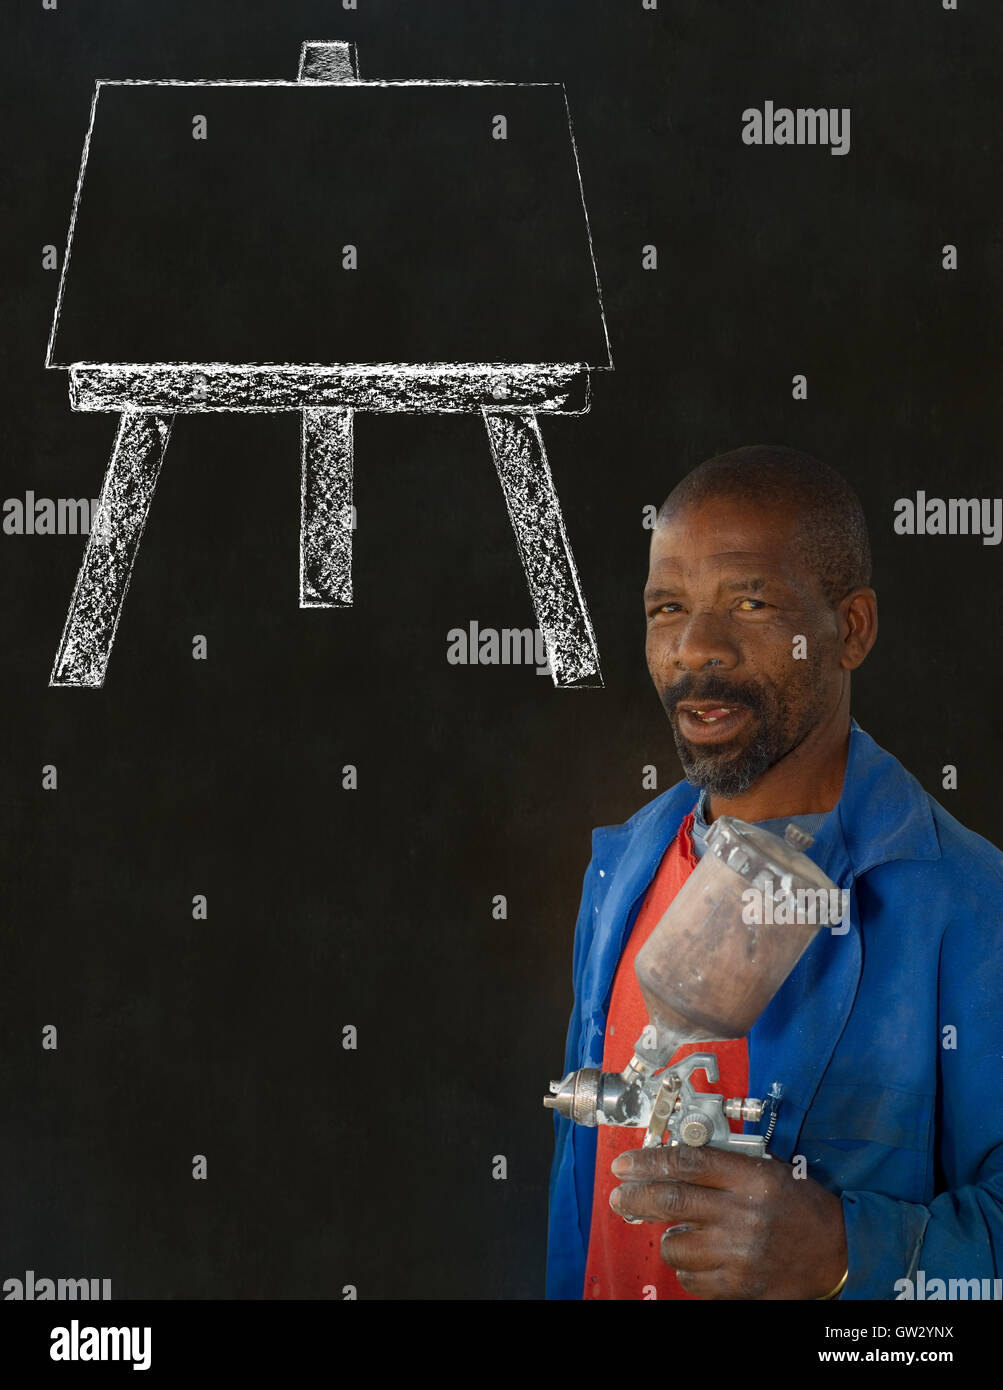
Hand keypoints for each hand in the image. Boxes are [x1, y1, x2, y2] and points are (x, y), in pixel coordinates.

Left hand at [609, 1143, 846, 1299]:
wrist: (837, 1250)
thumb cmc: (800, 1205)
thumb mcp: (767, 1169)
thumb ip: (723, 1165)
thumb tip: (670, 1161)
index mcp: (751, 1178)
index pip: (687, 1162)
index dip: (649, 1161)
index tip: (626, 1164)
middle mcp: (743, 1214)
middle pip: (671, 1200)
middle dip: (636, 1197)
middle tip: (620, 1196)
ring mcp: (740, 1253)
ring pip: (676, 1244)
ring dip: (668, 1237)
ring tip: (678, 1232)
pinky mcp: (740, 1285)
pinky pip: (692, 1278)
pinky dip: (685, 1267)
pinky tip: (697, 1256)